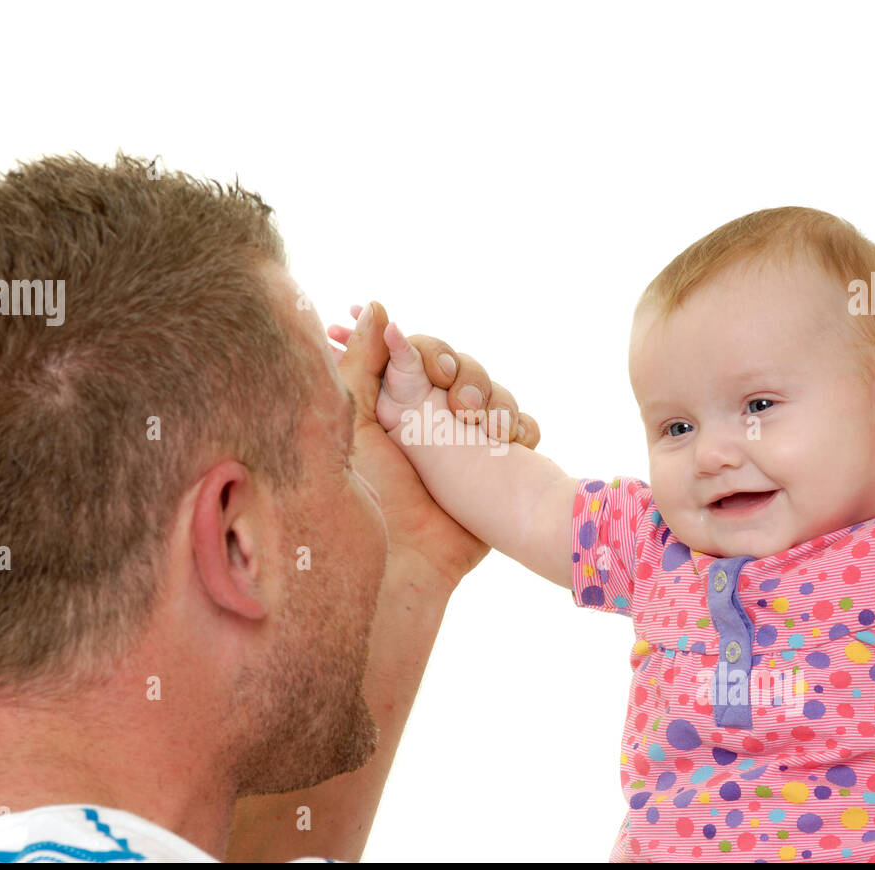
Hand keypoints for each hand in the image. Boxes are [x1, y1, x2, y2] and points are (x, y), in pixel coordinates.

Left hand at [330, 301, 539, 589]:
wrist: (408, 557)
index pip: (422, 352)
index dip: (430, 351)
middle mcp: (432, 416)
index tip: (432, 367)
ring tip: (483, 429)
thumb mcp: (351, 420)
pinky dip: (521, 429)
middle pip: (465, 366)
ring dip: (496, 403)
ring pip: (497, 392)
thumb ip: (361, 361)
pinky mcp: (496, 463)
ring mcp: (467, 440)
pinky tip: (508, 443)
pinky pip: (523, 427)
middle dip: (467, 377)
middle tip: (460, 405)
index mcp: (394, 401)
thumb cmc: (369, 492)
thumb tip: (378, 306)